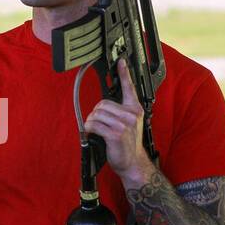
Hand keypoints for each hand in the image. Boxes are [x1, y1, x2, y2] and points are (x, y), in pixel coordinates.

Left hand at [82, 58, 154, 185]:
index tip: (121, 61)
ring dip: (91, 121)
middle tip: (98, 123)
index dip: (124, 73)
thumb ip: (121, 112)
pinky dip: (90, 129)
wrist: (132, 162)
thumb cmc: (128, 144)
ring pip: (97, 113)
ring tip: (96, 129)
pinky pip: (95, 125)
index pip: (129, 88)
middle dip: (96, 113)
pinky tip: (92, 133)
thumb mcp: (130, 124)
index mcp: (135, 109)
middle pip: (103, 103)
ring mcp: (124, 124)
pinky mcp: (116, 134)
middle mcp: (131, 115)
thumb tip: (102, 107)